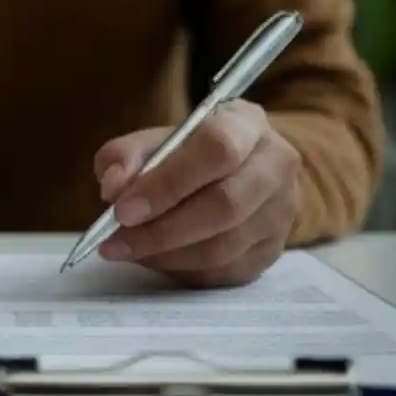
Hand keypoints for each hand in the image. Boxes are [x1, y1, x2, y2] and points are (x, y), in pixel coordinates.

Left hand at [92, 100, 300, 287]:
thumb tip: (114, 187)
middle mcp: (276, 165)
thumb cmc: (190, 153)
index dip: (168, 183)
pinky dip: (180, 269)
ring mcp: (281, 212)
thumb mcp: (155, 140)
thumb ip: (126, 155)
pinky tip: (153, 258)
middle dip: (161, 230)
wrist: (238, 171)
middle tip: (115, 240)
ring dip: (165, 255)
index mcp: (247, 124)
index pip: (217, 149)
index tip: (123, 209)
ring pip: (223, 246)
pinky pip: (223, 271)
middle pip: (225, 205)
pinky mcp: (272, 250)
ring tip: (126, 249)